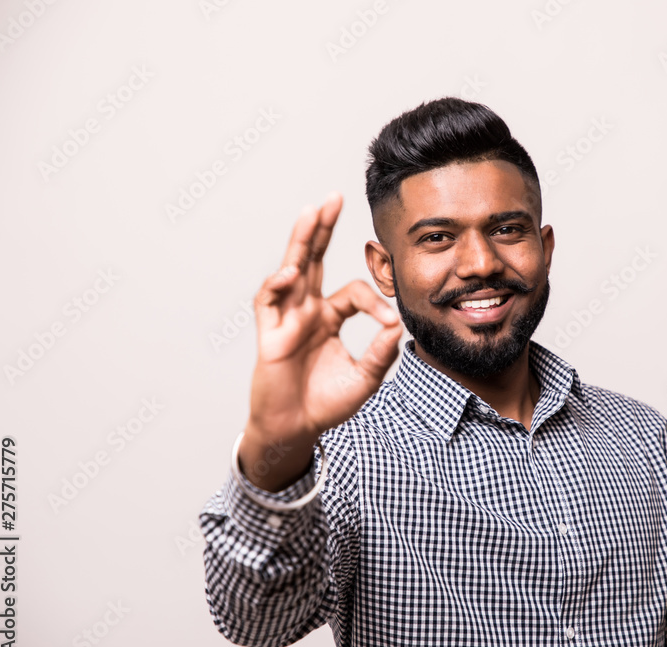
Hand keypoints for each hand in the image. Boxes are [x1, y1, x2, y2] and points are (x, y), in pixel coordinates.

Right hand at [240, 192, 402, 489]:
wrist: (297, 430)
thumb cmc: (326, 403)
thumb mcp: (365, 378)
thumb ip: (381, 353)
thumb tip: (398, 325)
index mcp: (328, 318)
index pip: (352, 292)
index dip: (374, 301)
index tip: (391, 323)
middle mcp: (306, 311)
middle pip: (314, 260)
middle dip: (323, 229)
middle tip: (334, 197)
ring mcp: (286, 319)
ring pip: (291, 269)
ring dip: (301, 240)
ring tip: (311, 211)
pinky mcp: (270, 335)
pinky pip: (269, 302)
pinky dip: (278, 285)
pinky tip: (292, 271)